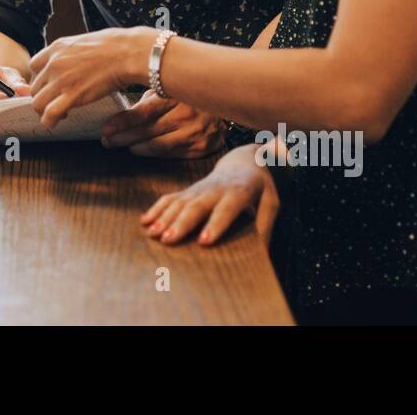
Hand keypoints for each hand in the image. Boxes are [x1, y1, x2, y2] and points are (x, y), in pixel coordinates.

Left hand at [28, 27, 153, 129]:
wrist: (127, 53)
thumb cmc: (115, 46)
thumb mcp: (84, 41)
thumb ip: (72, 52)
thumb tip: (75, 61)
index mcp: (57, 47)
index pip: (34, 66)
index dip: (40, 79)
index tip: (49, 86)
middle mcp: (54, 63)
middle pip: (35, 87)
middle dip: (43, 97)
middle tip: (56, 102)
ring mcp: (61, 79)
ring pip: (38, 103)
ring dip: (45, 111)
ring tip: (58, 113)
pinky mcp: (72, 95)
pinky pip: (50, 113)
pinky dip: (49, 121)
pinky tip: (55, 123)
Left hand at [101, 91, 223, 157]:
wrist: (225, 104)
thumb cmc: (188, 95)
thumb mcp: (168, 88)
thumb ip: (148, 99)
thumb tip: (119, 116)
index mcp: (177, 96)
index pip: (144, 112)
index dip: (122, 122)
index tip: (106, 129)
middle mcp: (188, 115)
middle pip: (147, 131)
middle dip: (123, 137)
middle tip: (107, 140)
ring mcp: (196, 133)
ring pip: (157, 147)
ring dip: (134, 147)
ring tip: (120, 145)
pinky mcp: (201, 148)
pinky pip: (170, 155)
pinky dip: (152, 154)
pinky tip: (141, 150)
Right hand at [141, 144, 280, 246]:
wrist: (243, 162)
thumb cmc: (260, 187)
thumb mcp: (272, 203)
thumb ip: (266, 225)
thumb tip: (265, 255)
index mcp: (238, 191)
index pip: (226, 209)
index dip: (215, 225)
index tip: (204, 241)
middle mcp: (215, 189)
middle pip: (196, 206)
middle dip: (181, 223)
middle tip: (168, 240)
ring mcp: (198, 188)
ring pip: (179, 202)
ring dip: (164, 217)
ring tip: (152, 234)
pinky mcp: (188, 190)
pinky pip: (170, 198)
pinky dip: (156, 209)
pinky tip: (145, 222)